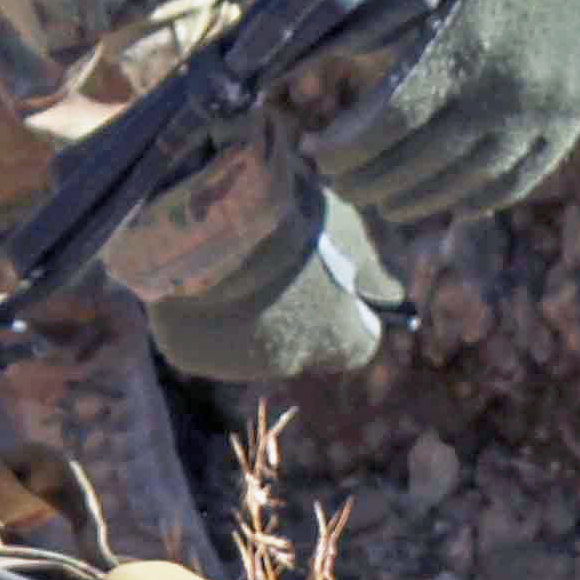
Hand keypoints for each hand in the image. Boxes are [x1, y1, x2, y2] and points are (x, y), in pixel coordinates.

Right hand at [143, 191, 388, 381]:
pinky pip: (205, 337)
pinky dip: (204, 313)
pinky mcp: (191, 356)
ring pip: (250, 344)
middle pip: (301, 345)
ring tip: (230, 265)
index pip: (360, 342)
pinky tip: (196, 277)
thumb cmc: (288, 215)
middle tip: (276, 263)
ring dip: (247, 314)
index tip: (342, 287)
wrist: (207, 218)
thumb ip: (369, 269)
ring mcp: (236, 364)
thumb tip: (389, 296)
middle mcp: (290, 361)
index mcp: (336, 335)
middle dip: (294, 312)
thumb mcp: (346, 230)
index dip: (351, 314)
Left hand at [309, 0, 579, 224]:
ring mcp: (541, 110)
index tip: (315, 150)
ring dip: (415, 200)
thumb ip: (390, 12)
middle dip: (367, 180)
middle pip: (419, 161)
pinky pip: (519, 179)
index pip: (388, 119)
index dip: (345, 146)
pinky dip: (480, 200)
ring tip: (382, 202)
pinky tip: (452, 205)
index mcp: (466, 42)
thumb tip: (331, 38)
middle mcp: (503, 87)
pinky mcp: (571, 118)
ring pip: (465, 182)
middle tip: (335, 184)